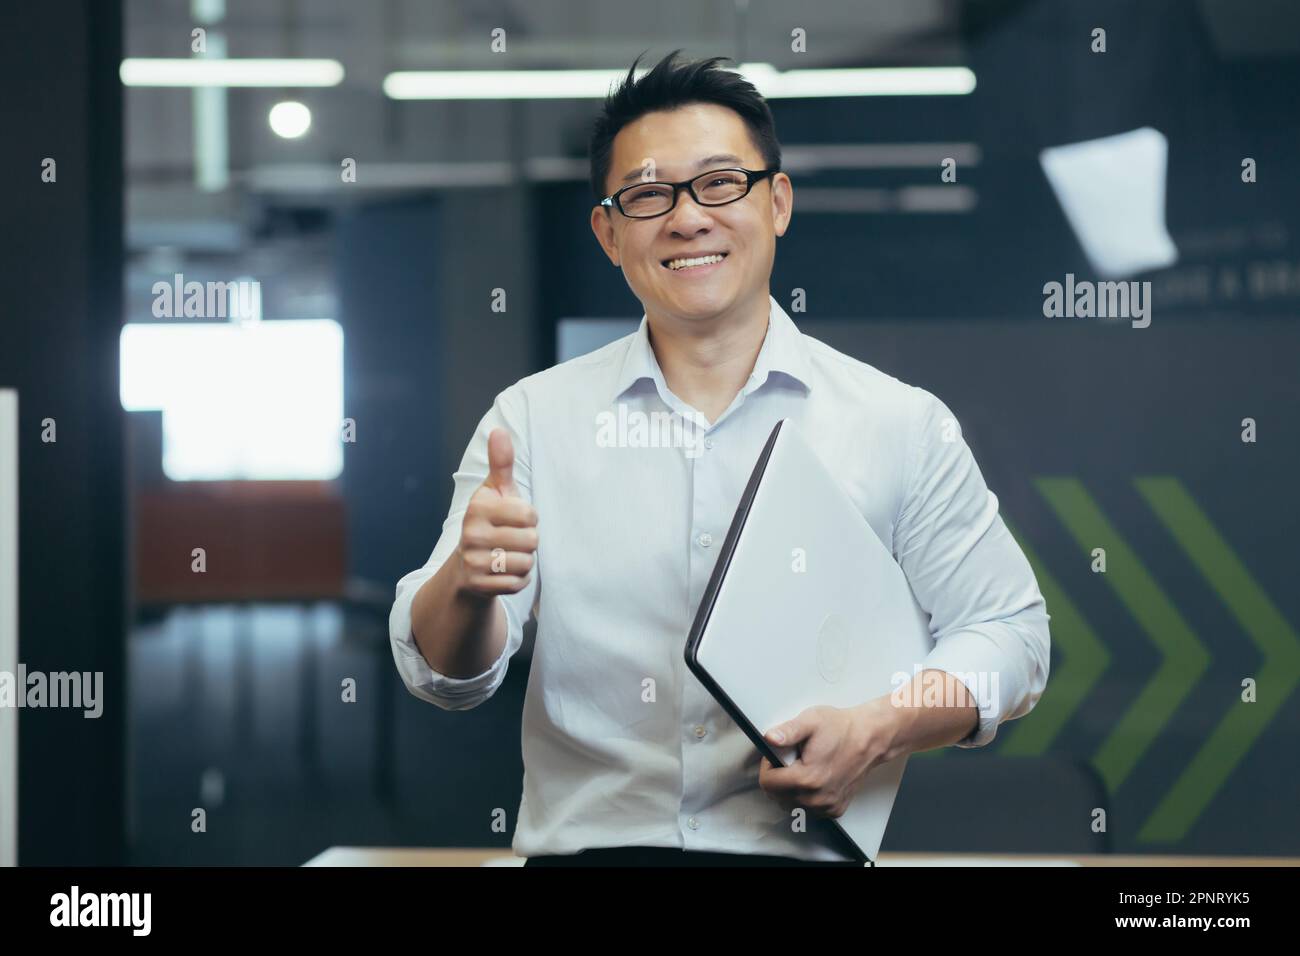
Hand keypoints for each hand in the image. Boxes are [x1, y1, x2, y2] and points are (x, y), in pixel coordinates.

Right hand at [454, 427, 537, 597]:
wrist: (466, 567)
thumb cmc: (490, 521)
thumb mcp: (495, 492)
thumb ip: (501, 463)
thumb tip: (499, 430)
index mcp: (478, 507)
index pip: (530, 514)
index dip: (529, 518)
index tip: (515, 519)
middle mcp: (471, 534)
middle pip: (531, 540)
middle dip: (528, 542)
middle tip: (511, 540)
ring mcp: (473, 561)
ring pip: (526, 563)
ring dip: (524, 561)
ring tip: (507, 555)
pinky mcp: (479, 586)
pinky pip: (517, 583)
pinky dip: (517, 579)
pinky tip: (503, 572)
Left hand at [757, 697, 902, 818]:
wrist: (869, 739)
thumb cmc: (842, 729)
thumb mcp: (811, 721)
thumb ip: (788, 731)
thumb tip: (770, 738)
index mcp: (807, 778)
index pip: (767, 784)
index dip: (768, 766)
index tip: (777, 757)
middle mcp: (817, 798)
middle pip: (777, 796)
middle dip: (778, 778)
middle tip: (792, 760)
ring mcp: (827, 806)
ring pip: (791, 805)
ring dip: (790, 789)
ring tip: (803, 768)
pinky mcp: (835, 809)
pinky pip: (809, 809)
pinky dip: (806, 796)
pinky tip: (814, 779)